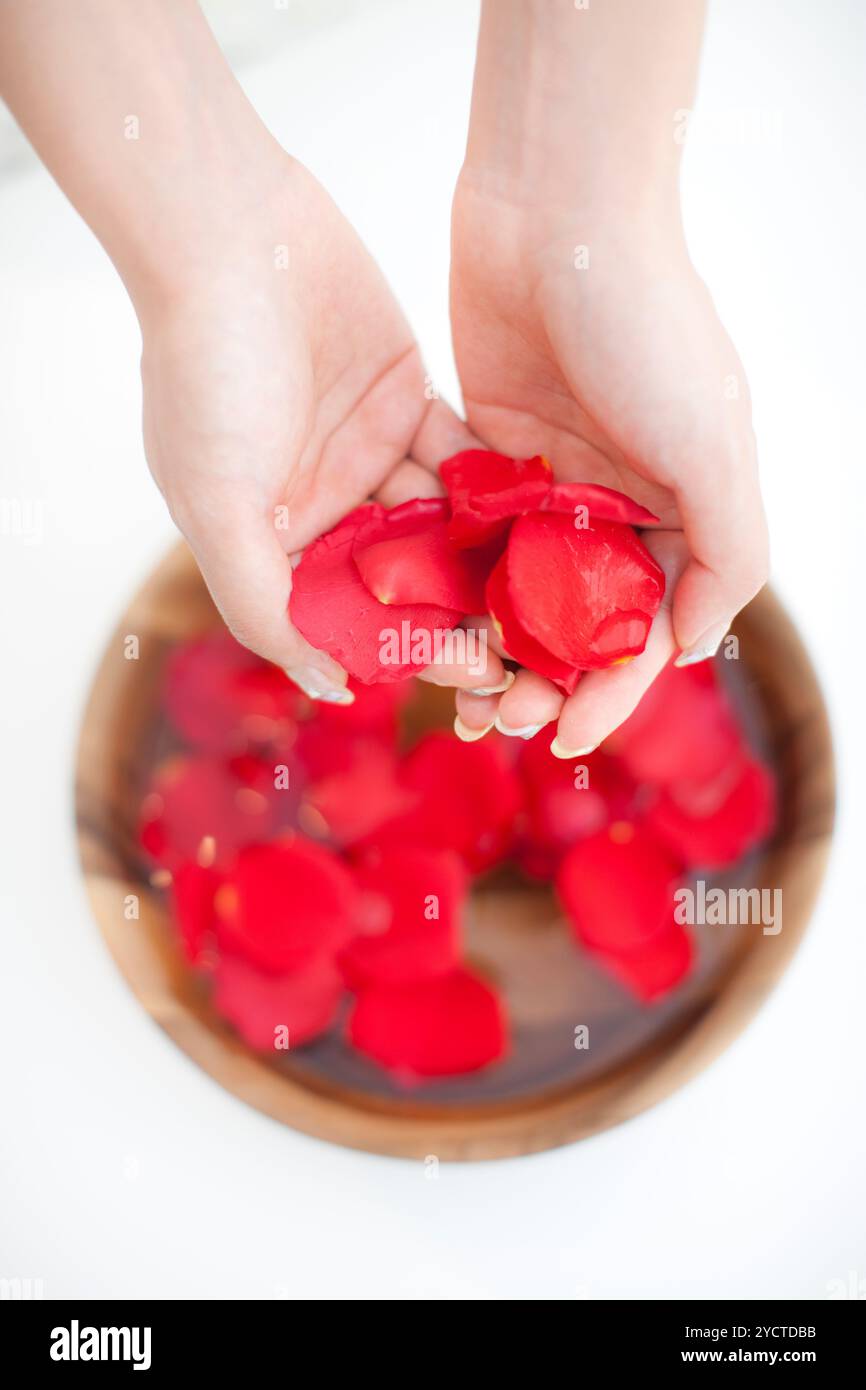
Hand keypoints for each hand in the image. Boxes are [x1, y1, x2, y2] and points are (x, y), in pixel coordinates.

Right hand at [138, 157, 507, 700]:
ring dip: (492, 555)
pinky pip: (461, 456)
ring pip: (442, 524)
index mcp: (277, 545)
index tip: (479, 676)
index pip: (354, 619)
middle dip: (467, 614)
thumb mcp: (216, 503)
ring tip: (556, 587)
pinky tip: (551, 514)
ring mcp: (370, 458)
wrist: (230, 237)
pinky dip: (498, 485)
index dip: (414, 653)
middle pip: (408, 581)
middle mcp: (326, 511)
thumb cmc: (205, 373)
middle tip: (535, 642)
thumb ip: (262, 602)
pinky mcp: (409, 402)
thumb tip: (326, 685)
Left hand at [449, 177, 767, 752]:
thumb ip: (725, 553)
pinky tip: (420, 621)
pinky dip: (451, 581)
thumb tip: (696, 646)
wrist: (559, 208)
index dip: (609, 689)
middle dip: (541, 677)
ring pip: (515, 588)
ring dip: (491, 644)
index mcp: (678, 513)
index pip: (644, 627)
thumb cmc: (649, 325)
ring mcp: (547, 480)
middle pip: (573, 620)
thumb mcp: (713, 446)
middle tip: (496, 718)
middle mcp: (614, 504)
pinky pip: (468, 535)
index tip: (565, 737)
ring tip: (454, 690)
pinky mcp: (483, 450)